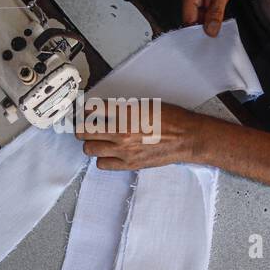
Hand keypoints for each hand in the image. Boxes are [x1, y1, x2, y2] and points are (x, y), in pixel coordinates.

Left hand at [77, 102, 212, 170]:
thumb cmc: (170, 119)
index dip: (85, 109)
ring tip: (98, 139)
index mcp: (125, 113)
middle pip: (84, 132)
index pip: (92, 110)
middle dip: (82, 127)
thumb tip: (104, 111)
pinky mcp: (129, 164)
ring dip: (91, 142)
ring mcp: (124, 151)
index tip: (85, 110)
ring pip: (89, 149)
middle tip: (86, 125)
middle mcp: (121, 133)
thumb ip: (122, 109)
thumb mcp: (143, 105)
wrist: (186, 138)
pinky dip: (102, 158)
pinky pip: (102, 164)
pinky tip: (109, 152)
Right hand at [179, 0, 243, 36]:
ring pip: (199, 15)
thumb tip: (210, 31)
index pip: (188, 20)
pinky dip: (212, 14)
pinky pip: (204, 9)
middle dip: (204, 28)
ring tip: (220, 28)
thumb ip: (216, 11)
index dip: (197, 33)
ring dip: (209, 21)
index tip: (207, 43)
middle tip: (217, 38)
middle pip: (193, 19)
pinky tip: (220, 18)